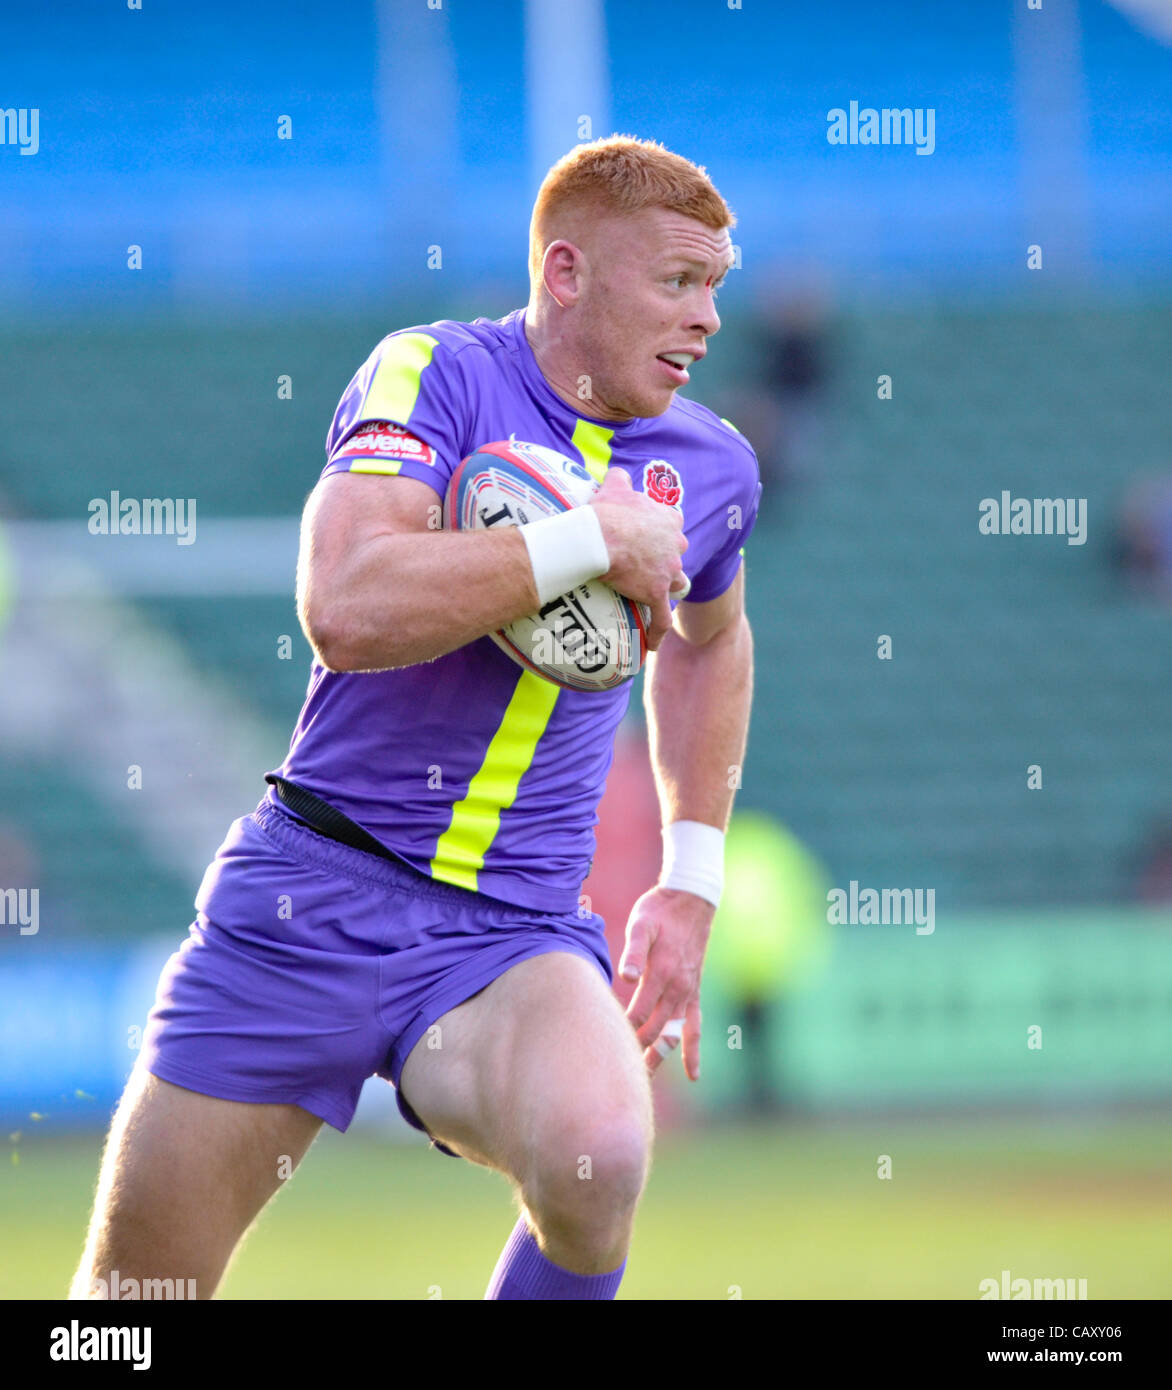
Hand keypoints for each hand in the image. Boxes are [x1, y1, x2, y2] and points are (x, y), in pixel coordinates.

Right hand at [589, 470, 686, 650]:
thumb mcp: (614, 486)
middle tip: (652, 567)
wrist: (600, 537)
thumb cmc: (606, 512)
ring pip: (677, 584)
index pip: (674, 524)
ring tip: (657, 598)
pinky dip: (658, 631)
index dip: (664, 531)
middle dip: (669, 560)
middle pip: (679, 555)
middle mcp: (675, 545)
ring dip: (670, 590)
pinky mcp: (657, 592)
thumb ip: (620, 478)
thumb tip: (616, 473)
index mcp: (668, 519)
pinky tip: (653, 643)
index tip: (653, 537)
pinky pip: (662, 618)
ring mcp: (668, 571)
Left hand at [614, 884, 713, 1080]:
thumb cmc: (659, 911)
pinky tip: (693, 1076)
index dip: (621, 1031)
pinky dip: (693, 1052)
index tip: (603, 1044)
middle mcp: (678, 988)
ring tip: (642, 1081)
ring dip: (658, 1058)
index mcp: (662, 973)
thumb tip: (627, 976)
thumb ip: (635, 951)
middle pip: (654, 1030)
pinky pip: (696, 1028)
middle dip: (635, 1051)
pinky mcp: (694, 992)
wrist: (691, 900)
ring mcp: (688, 993)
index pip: (638, 1014)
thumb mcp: (642, 923)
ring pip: (673, 1035)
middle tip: (614, 1073)